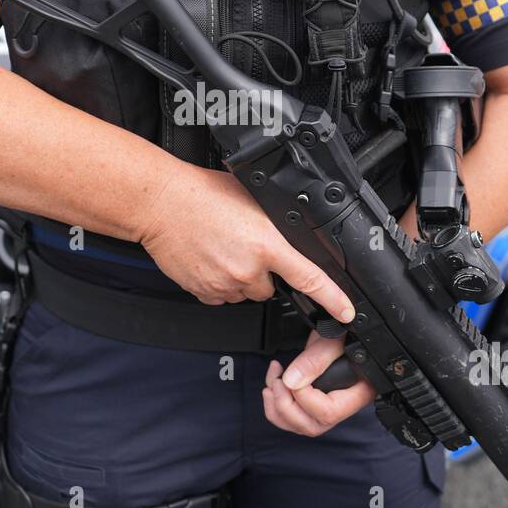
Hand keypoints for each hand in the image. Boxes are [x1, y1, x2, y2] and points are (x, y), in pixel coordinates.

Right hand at [136, 163, 355, 321]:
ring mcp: (224, 284)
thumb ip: (276, 223)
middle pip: (271, 289)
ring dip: (241, 278)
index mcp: (266, 244)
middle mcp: (247, 270)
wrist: (161, 204)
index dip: (333, 300)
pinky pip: (222, 296)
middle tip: (245, 247)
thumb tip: (291, 233)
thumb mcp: (253, 199)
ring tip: (224, 249)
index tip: (346, 313)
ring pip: (246, 292)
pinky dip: (220, 283)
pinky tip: (210, 260)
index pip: (310, 279)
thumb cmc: (202, 194)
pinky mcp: (203, 292)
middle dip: (264, 274)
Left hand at [262, 331, 374, 436]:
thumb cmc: (344, 330)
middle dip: (286, 406)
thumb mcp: (334, 338)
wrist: (339, 324)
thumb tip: (292, 382)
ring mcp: (326, 407)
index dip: (305, 397)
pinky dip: (274, 405)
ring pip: (298, 426)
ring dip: (277, 407)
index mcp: (358, 392)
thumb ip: (316, 359)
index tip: (293, 375)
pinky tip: (274, 383)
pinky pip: (290, 418)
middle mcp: (343, 405)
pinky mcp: (311, 403)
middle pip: (312, 426)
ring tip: (273, 382)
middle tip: (278, 382)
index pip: (330, 412)